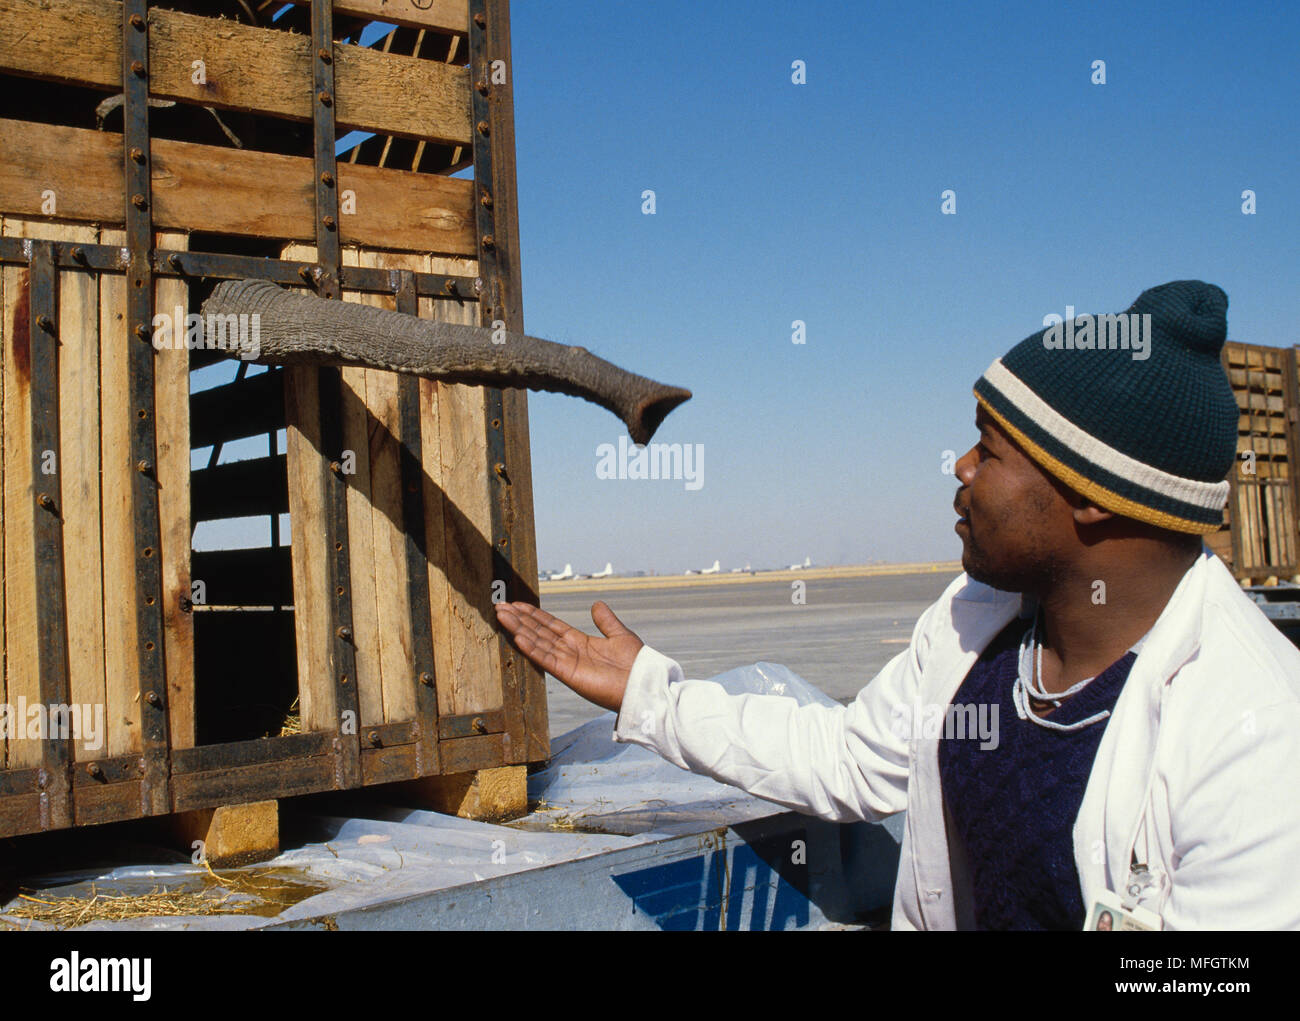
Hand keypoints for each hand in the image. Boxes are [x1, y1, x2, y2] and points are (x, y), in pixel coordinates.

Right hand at [493, 600, 642, 712]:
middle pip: (539, 632)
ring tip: (502, 616)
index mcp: (580, 642)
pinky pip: (546, 659)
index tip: (517, 605)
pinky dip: (532, 648)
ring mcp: (567, 663)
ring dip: (519, 629)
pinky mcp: (568, 674)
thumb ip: (605, 621)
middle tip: (500, 607)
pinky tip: (518, 637)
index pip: (551, 626)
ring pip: (538, 643)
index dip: (534, 615)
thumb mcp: (619, 635)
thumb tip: (596, 604)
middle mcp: (570, 652)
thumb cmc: (636, 664)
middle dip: (520, 620)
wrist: (643, 684)